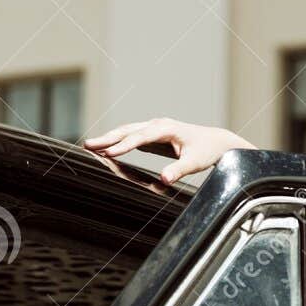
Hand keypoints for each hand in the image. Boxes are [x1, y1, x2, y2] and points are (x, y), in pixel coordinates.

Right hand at [83, 117, 253, 185]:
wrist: (217, 142)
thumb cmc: (207, 150)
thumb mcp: (195, 162)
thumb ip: (179, 170)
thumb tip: (164, 180)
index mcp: (167, 128)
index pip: (141, 136)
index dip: (124, 145)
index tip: (108, 153)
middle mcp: (158, 125)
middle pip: (128, 130)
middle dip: (108, 138)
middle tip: (88, 145)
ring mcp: (154, 128)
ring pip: (128, 131)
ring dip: (109, 138)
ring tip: (90, 146)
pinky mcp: (153, 136)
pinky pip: (132, 137)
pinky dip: (118, 142)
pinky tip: (106, 149)